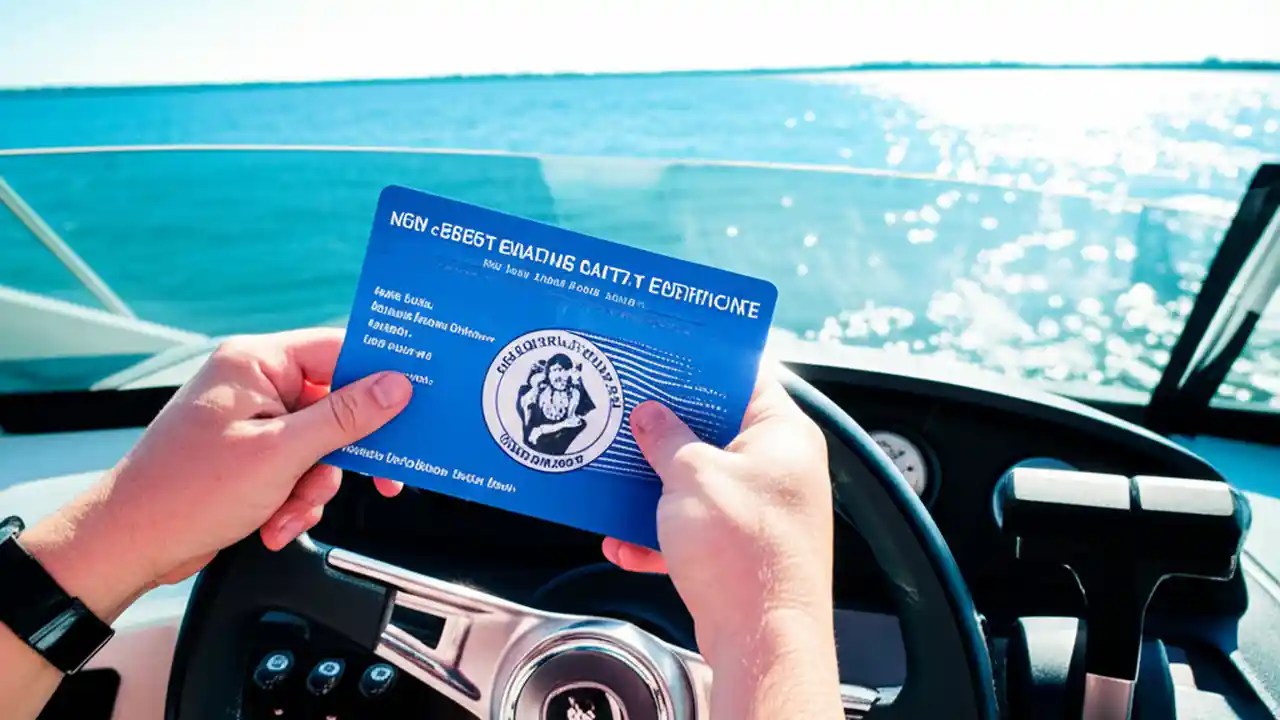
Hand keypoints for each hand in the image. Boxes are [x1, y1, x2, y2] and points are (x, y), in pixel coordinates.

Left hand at [23, 328, 412, 615]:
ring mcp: (251, 421)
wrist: (129, 543)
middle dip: (344, 454)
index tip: (415, 400)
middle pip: (334, 405)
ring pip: (320, 446)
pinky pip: (297, 469)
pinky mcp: (249, 455)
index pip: (337, 350)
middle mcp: (254, 385)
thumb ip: (345, 417)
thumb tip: (396, 386)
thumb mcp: (281, 453)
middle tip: (382, 479)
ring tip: (289, 513)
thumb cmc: (185, 492)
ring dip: (314, 487)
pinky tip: (274, 524)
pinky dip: (294, 500)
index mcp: (256, 363)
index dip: (379, 376)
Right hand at [602, 367, 833, 652]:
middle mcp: (779, 469)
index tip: (663, 353)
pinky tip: (624, 543)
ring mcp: (762, 511)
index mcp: (782, 434)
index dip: (703, 362)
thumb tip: (650, 415)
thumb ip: (666, 438)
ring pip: (699, 482)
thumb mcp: (692, 477)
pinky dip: (660, 534)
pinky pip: (694, 527)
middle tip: (626, 412)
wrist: (762, 641)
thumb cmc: (743, 553)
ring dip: (655, 485)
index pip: (747, 376)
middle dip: (666, 428)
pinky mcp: (741, 549)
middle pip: (715, 429)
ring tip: (614, 478)